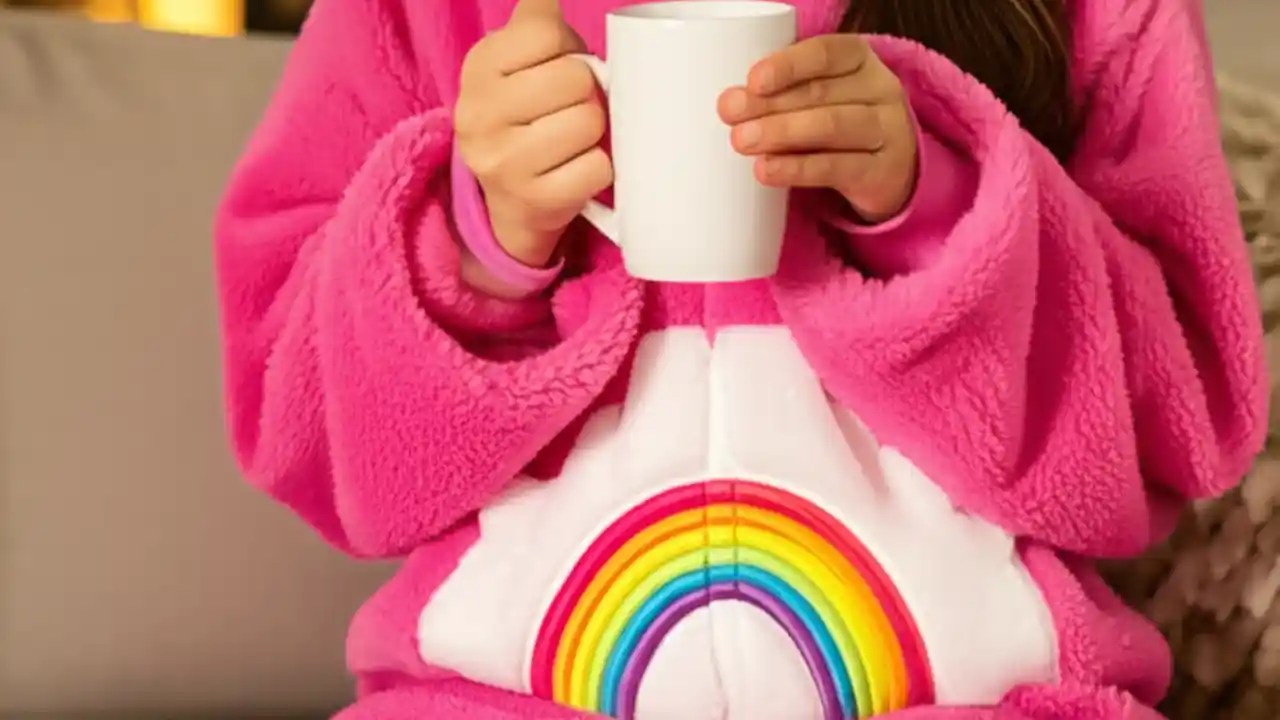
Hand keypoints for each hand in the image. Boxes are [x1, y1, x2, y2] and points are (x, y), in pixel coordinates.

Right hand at [454, 0, 610, 266]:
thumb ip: (535, 22)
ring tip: (574, 140)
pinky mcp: (534, 200)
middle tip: (569, 110)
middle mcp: (478, 114)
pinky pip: (597, 168)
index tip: (555, 69)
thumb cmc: (528, 116)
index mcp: (479, 67)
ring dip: (594, 132)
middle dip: (586, 93)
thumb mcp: (517, 63)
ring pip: (588, 122)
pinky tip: (576, 169)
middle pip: (574, 79)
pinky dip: (598, 169)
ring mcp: (503, 162)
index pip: (545, 33)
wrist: (510, 199)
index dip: (568, 49)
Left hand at [718, 34, 917, 222]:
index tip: (753, 81)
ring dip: (781, 132)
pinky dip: (797, 168)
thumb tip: (731, 104)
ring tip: (742, 141)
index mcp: (859, 60)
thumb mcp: (820, 98)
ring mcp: (886, 131)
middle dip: (770, 104)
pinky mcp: (881, 172)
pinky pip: (837, 168)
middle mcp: (880, 89)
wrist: (890, 171)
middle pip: (821, 93)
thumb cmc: (840, 122)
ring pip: (831, 126)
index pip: (825, 53)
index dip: (788, 65)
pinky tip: (767, 170)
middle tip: (730, 115)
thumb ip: (782, 95)